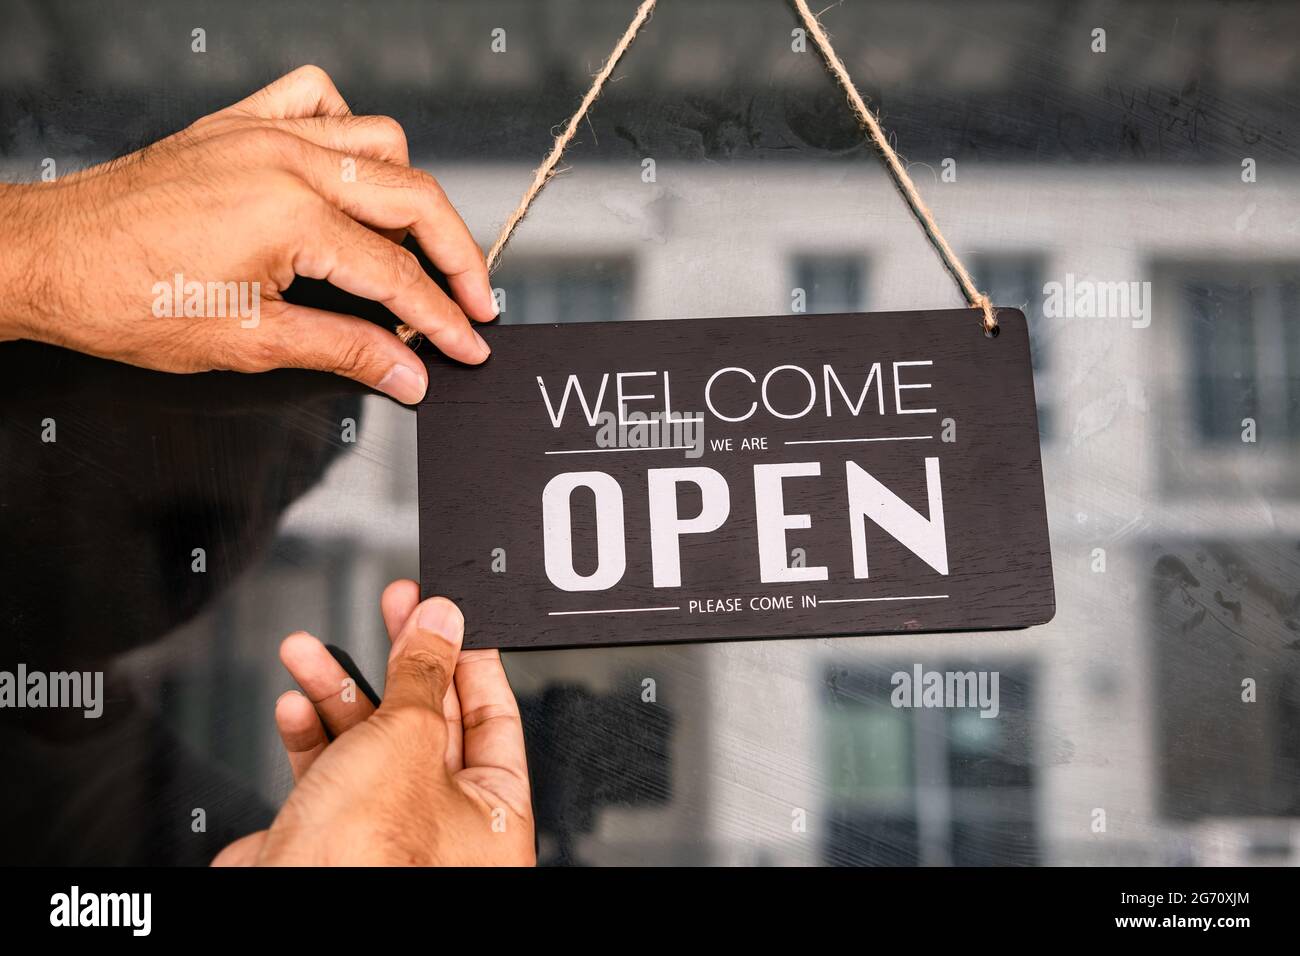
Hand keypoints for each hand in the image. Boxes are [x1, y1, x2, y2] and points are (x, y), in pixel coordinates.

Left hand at [0, 65, 496, 403]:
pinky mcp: (238, 124)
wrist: (48, 259)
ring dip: (413, 194)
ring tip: (420, 244)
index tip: (468, 344)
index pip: (398, 273)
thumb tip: (409, 371)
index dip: (443, 316)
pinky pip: (318, 99)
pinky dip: (350, 131)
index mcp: (292, 214)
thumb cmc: (126, 299)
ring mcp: (263, 133)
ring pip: (380, 141)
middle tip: (474, 300)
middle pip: (412, 199)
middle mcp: (286, 159)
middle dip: (457, 254)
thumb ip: (346, 351)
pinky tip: (352, 174)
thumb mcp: (249, 342)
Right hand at [213, 580, 534, 865]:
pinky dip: (312, 736)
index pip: (493, 718)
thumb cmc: (363, 863)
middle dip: (398, 662)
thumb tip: (440, 621)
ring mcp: (385, 836)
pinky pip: (330, 773)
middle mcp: (446, 831)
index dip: (468, 659)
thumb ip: (423, 674)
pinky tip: (296, 704)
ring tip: (309, 652)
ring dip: (339, 691)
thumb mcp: (405, 740)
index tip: (447, 616)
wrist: (280, 912)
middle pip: (428, 723)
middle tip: (393, 609)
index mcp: (495, 817)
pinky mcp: (332, 840)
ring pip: (371, 743)